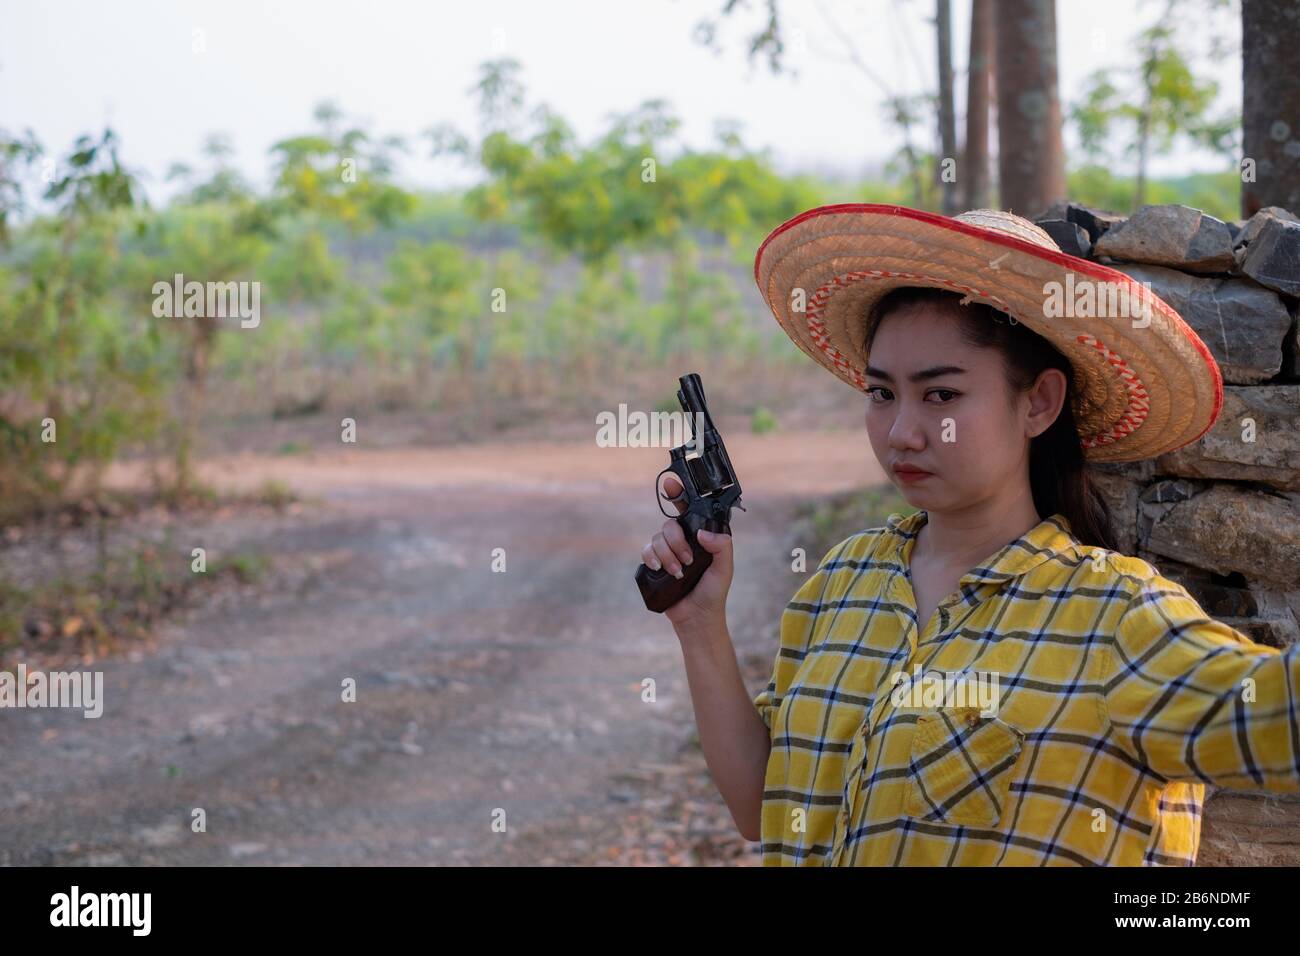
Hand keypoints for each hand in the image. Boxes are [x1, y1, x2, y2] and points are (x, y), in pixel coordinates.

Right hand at [639, 473, 733, 630]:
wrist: (696, 617)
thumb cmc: (713, 592)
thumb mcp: (724, 569)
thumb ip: (722, 547)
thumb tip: (703, 533)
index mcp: (700, 537)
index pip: (689, 510)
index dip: (679, 494)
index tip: (671, 484)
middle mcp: (683, 540)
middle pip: (670, 524)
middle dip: (677, 541)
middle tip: (688, 560)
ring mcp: (668, 551)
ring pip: (658, 537)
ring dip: (667, 555)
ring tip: (678, 573)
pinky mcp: (655, 564)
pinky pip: (647, 550)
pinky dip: (652, 558)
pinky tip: (660, 569)